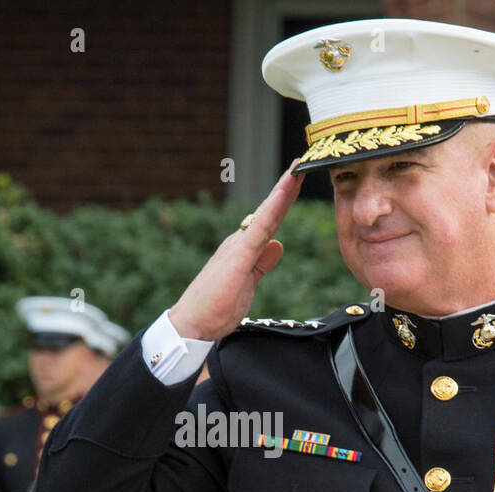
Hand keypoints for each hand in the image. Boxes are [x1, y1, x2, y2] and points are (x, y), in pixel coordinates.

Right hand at [168, 162, 304, 341]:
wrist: (192, 324)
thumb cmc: (214, 309)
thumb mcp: (247, 285)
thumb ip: (262, 264)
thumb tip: (278, 244)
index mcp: (243, 250)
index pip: (269, 222)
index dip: (284, 202)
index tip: (297, 183)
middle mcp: (239, 242)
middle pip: (269, 212)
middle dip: (286, 188)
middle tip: (302, 164)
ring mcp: (238, 246)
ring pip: (266, 214)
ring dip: (282, 191)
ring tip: (297, 170)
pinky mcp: (239, 255)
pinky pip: (260, 227)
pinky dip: (273, 208)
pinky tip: (283, 193)